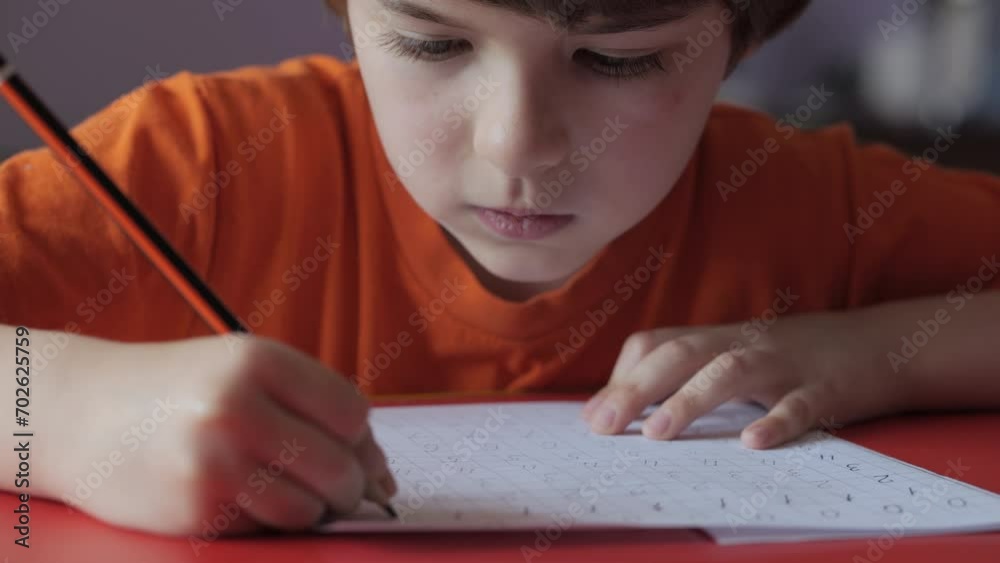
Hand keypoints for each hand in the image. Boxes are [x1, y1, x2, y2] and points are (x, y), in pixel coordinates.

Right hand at [43, 333, 394, 535]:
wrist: (79, 412)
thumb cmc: (179, 390)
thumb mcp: (245, 371)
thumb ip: (315, 408)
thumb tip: (384, 476)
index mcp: (260, 360)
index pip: (353, 414)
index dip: (357, 439)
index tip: (343, 447)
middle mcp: (239, 407)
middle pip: (342, 468)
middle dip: (346, 486)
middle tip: (327, 484)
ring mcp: (216, 463)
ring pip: (310, 509)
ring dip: (308, 508)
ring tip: (275, 485)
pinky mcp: (197, 510)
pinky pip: (268, 529)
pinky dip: (267, 521)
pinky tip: (237, 495)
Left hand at [582, 309, 910, 448]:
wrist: (882, 343)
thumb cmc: (793, 359)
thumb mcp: (738, 357)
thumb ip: (687, 376)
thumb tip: (623, 411)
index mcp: (719, 338)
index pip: (658, 343)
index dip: (624, 376)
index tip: (596, 417)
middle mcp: (745, 344)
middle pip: (682, 354)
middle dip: (637, 388)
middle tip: (603, 427)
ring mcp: (785, 363)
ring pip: (731, 372)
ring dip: (691, 399)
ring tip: (657, 433)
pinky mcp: (826, 388)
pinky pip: (799, 405)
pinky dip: (776, 422)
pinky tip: (752, 443)